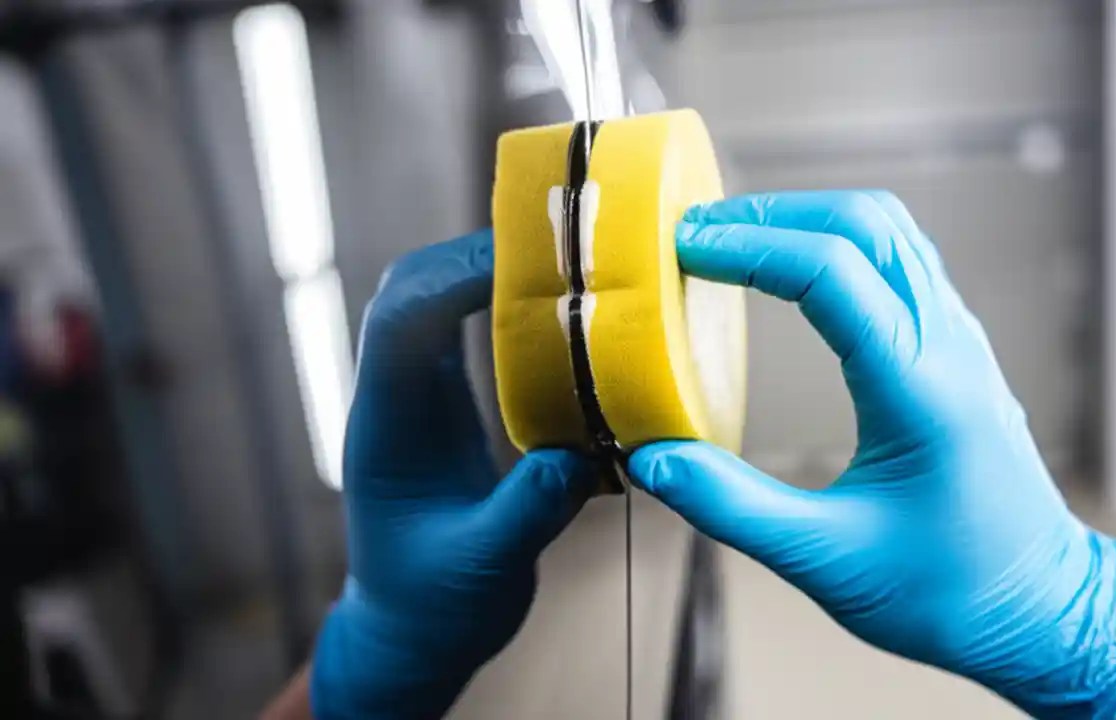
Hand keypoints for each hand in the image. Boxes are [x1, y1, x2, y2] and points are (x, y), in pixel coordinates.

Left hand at [311, 231, 593, 718]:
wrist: (412, 630)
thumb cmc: (434, 607)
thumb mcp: (486, 570)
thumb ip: (528, 511)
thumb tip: (584, 453)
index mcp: (386, 432)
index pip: (399, 323)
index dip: (452, 278)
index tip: (523, 262)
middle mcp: (393, 400)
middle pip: (407, 290)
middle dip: (470, 253)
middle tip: (551, 245)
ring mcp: (415, 397)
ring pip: (429, 300)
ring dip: (484, 270)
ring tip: (558, 261)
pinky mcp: (442, 404)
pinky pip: (459, 329)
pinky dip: (499, 303)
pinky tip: (551, 307)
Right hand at [629, 192, 1115, 717]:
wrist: (1040, 612)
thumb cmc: (953, 592)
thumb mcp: (829, 562)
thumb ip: (733, 507)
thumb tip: (654, 460)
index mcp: (922, 388)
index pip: (831, 271)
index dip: (749, 247)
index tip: (686, 247)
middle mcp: (949, 346)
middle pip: (865, 222)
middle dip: (773, 213)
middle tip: (697, 231)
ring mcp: (958, 342)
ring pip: (888, 230)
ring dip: (807, 218)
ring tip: (734, 240)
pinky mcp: (954, 352)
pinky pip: (899, 261)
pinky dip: (836, 243)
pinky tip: (792, 272)